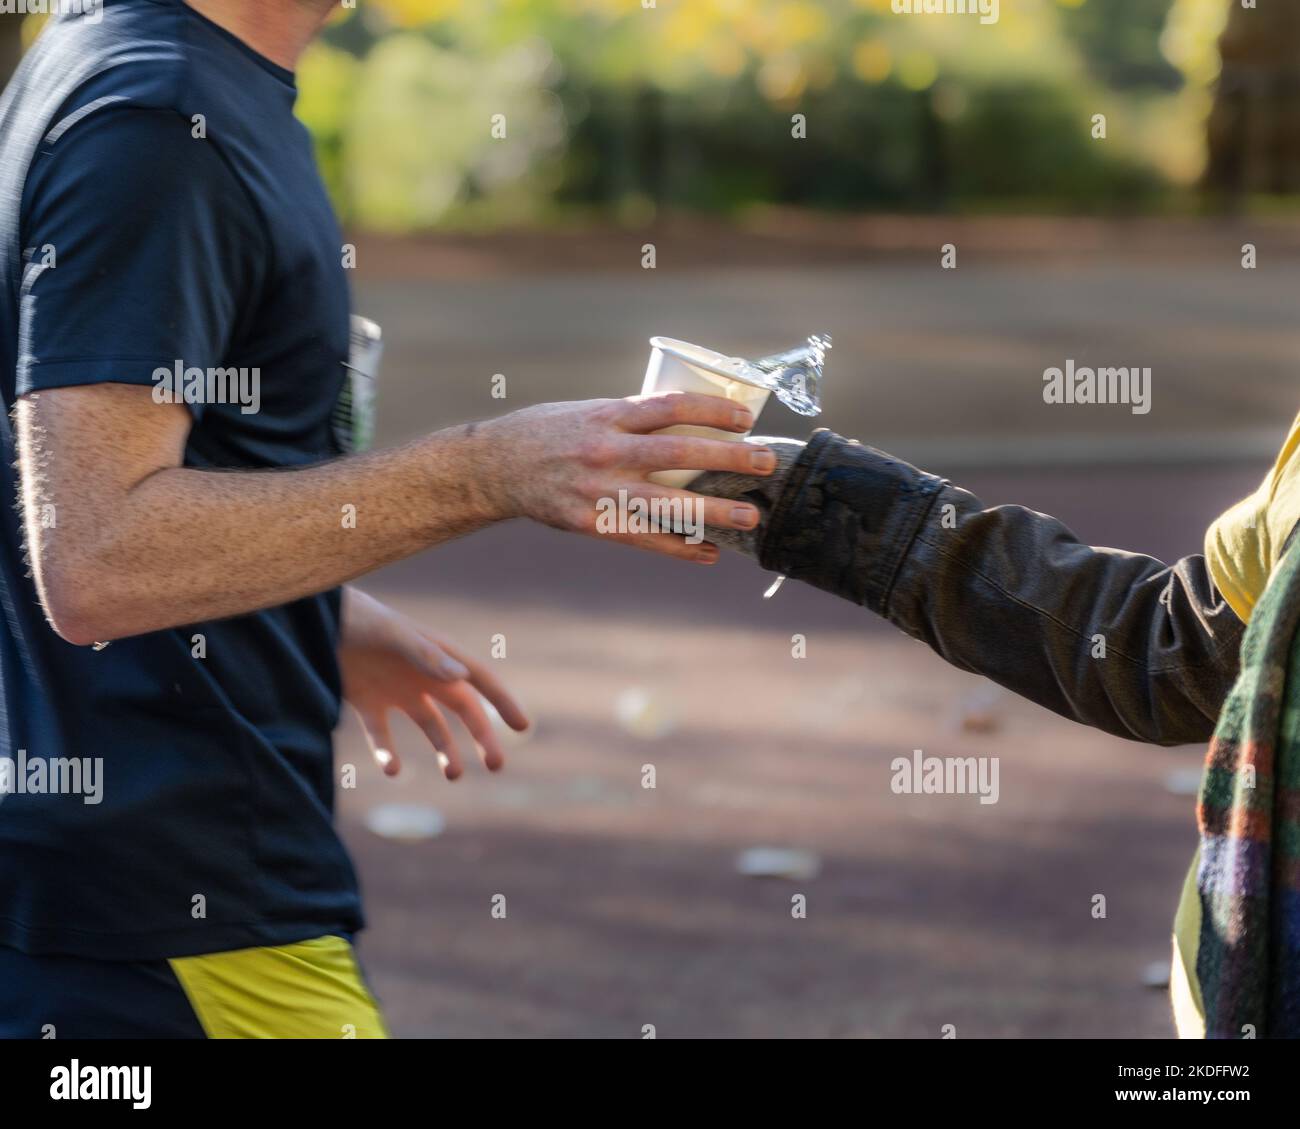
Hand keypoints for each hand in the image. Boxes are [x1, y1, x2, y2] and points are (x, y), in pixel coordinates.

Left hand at [339, 588, 528, 780]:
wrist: (311, 619)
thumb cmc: (356, 618)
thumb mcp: (391, 633)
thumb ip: (425, 655)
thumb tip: (462, 680)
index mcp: (435, 655)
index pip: (478, 680)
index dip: (502, 701)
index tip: (523, 726)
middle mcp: (422, 674)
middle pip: (462, 710)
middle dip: (482, 736)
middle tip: (497, 765)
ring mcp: (395, 690)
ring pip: (431, 727)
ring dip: (444, 750)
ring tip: (453, 774)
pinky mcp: (367, 703)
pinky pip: (382, 735)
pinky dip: (387, 754)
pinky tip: (391, 770)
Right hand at [468, 392, 777, 562]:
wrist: (492, 467)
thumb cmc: (547, 432)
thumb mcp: (587, 410)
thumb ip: (631, 417)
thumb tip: (686, 417)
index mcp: (608, 414)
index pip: (671, 406)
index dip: (714, 410)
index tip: (748, 418)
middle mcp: (605, 449)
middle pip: (679, 452)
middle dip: (728, 457)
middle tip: (766, 462)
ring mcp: (597, 489)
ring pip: (667, 502)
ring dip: (713, 512)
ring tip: (750, 517)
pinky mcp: (589, 523)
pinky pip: (643, 538)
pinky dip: (679, 548)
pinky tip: (708, 556)